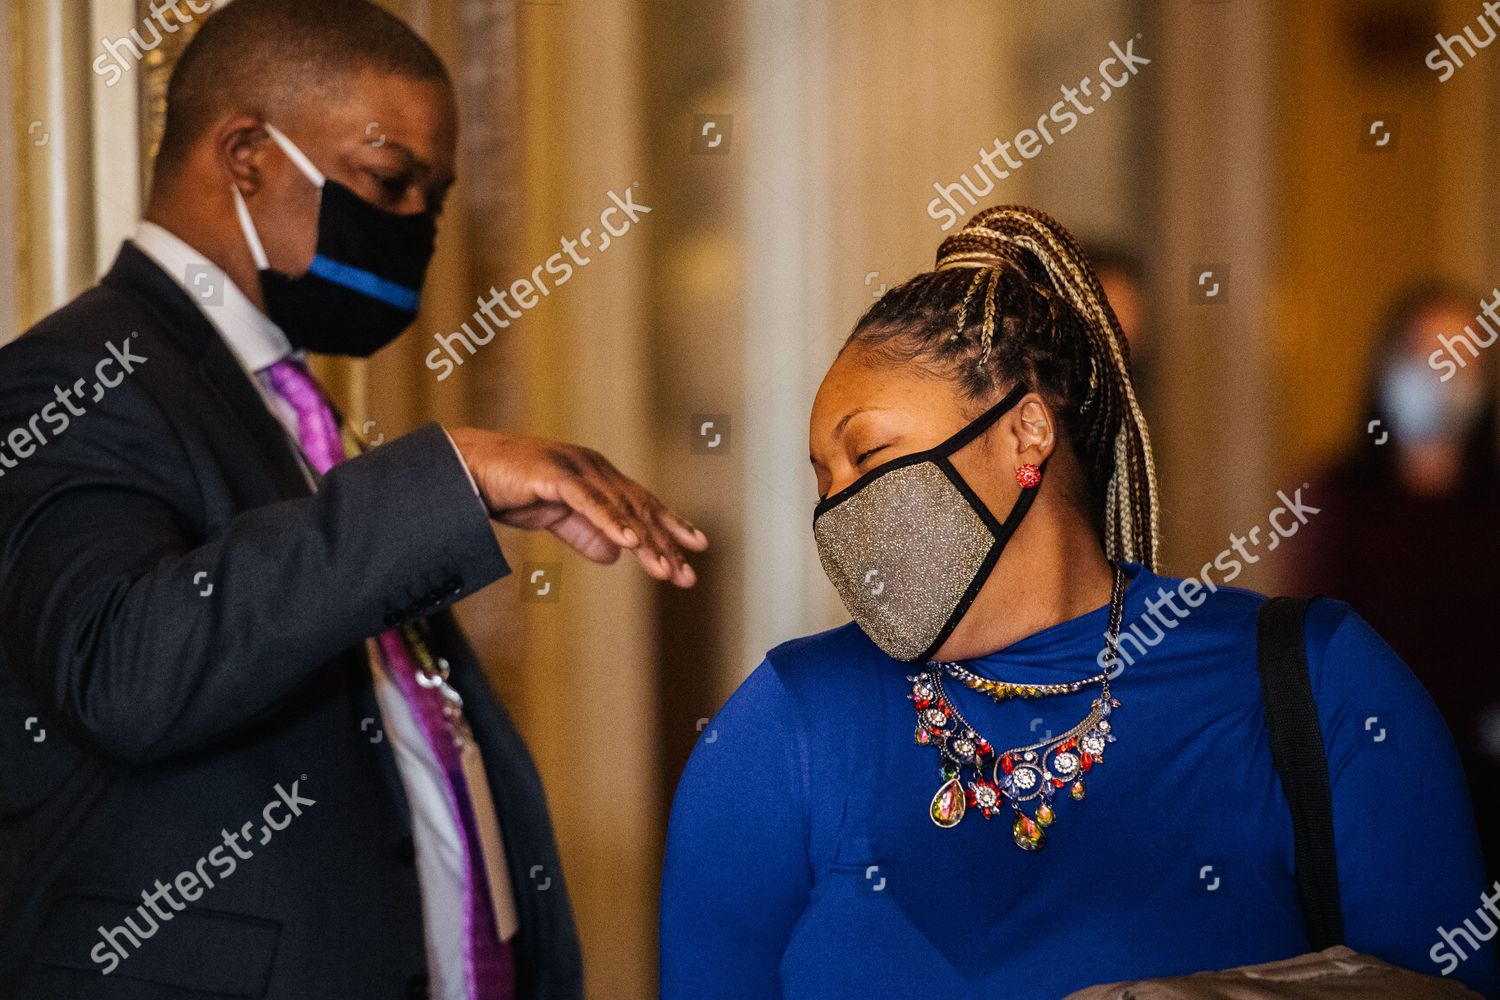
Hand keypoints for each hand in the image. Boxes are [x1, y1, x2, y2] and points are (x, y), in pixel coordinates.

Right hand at [447, 428, 706, 586]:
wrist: (466, 470)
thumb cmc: (510, 488)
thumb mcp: (555, 517)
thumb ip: (585, 532)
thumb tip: (615, 554)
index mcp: (598, 476)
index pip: (642, 504)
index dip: (670, 526)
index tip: (696, 549)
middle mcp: (594, 468)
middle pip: (640, 508)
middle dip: (666, 542)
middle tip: (686, 575)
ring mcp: (576, 468)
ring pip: (621, 508)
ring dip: (646, 541)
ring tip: (665, 568)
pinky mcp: (555, 474)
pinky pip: (590, 502)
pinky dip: (612, 522)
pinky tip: (630, 543)